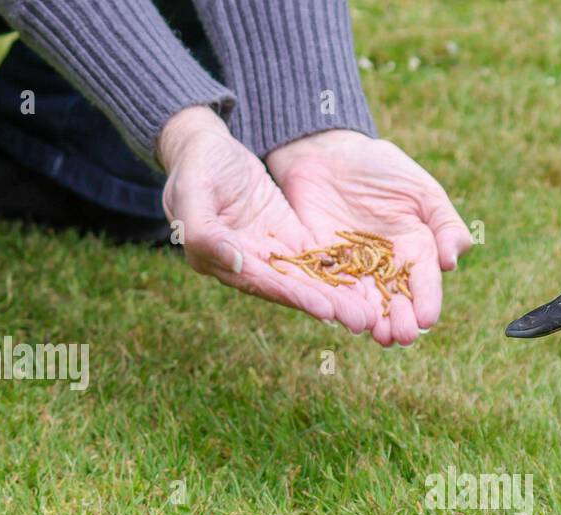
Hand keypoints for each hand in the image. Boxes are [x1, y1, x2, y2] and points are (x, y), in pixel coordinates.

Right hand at [157, 107, 376, 333]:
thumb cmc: (195, 166)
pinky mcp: (287, 239)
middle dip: (327, 306)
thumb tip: (235, 261)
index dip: (295, 297)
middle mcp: (247, 266)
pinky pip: (315, 259)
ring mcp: (269, 254)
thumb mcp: (192, 192)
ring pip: (307, 280)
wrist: (206, 145)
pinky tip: (365, 286)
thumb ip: (205, 231)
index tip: (326, 310)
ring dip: (337, 297)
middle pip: (291, 290)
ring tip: (368, 315)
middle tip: (361, 323)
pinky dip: (338, 273)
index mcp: (218, 260)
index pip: (263, 284)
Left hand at [266, 130, 472, 345]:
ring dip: (372, 322)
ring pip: (364, 303)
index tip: (427, 319)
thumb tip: (452, 261)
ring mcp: (353, 270)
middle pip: (395, 301)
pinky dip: (334, 304)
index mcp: (415, 252)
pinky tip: (340, 317)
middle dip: (401, 320)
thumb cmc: (381, 168)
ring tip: (378, 336)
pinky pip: (328, 288)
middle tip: (404, 336)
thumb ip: (444, 224)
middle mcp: (385, 269)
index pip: (424, 282)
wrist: (328, 152)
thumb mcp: (421, 191)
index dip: (427, 301)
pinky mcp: (321, 266)